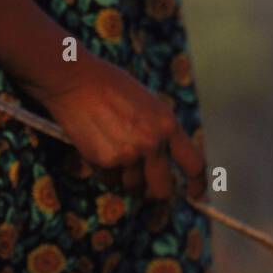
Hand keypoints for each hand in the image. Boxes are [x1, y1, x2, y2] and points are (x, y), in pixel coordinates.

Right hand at [27, 51, 206, 201]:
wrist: (75, 79)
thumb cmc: (108, 86)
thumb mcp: (147, 104)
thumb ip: (159, 132)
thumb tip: (164, 163)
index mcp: (168, 124)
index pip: (195, 165)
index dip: (197, 185)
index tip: (193, 194)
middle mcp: (153, 142)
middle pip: (163, 190)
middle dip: (153, 190)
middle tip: (143, 184)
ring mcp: (129, 154)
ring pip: (132, 185)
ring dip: (124, 176)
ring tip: (110, 146)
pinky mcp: (106, 160)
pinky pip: (110, 179)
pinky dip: (104, 170)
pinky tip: (97, 144)